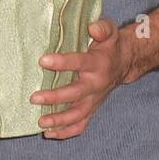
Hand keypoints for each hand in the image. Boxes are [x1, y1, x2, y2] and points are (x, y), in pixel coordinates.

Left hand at [31, 19, 130, 139]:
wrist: (124, 64)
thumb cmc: (110, 47)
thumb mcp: (110, 32)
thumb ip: (102, 28)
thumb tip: (92, 27)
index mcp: (98, 64)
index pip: (79, 63)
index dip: (62, 62)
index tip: (43, 60)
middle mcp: (96, 85)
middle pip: (76, 94)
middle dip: (55, 97)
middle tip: (34, 98)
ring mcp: (93, 100)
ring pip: (77, 115)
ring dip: (59, 120)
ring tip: (41, 122)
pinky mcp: (91, 109)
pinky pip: (80, 125)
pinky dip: (65, 132)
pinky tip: (49, 133)